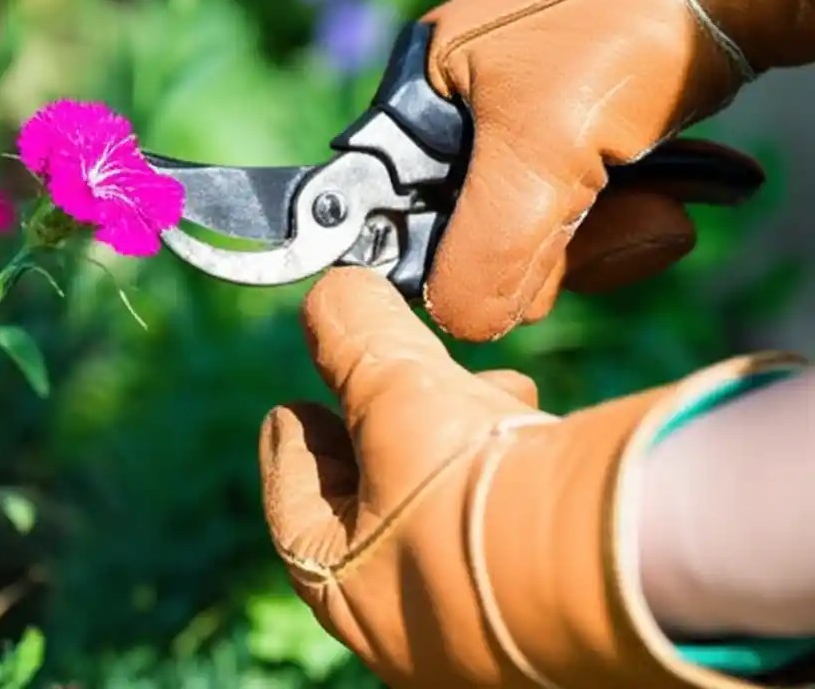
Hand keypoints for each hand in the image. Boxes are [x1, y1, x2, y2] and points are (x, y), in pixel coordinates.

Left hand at [258, 267, 800, 687]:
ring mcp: (484, 624)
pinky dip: (509, 470)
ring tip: (490, 390)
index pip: (294, 512)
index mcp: (347, 593)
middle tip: (394, 380)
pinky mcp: (551, 604)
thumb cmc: (482, 491)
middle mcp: (411, 629)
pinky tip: (533, 424)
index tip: (295, 403)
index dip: (292, 446)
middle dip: (385, 429)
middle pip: (375, 510)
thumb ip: (355, 337)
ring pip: (446, 516)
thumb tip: (335, 293)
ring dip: (458, 442)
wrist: (629, 559)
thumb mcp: (396, 392)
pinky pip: (507, 529)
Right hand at [415, 0, 810, 340]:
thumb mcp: (544, 147)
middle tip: (603, 215)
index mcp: (421, 100)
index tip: (504, 269)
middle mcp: (459, 122)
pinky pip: (578, 231)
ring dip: (602, 247)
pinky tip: (666, 203)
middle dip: (549, 252)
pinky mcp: (576, 154)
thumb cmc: (627, 33)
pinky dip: (624, 232)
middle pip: (470, 244)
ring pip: (532, 248)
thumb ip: (487, 245)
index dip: (441, 259)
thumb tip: (460, 321)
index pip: (392, 215)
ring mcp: (520, 140)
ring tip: (657, 209)